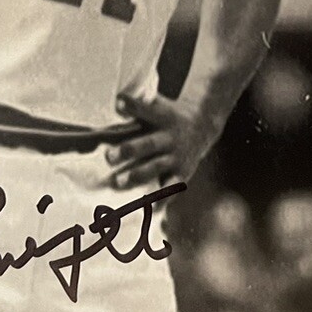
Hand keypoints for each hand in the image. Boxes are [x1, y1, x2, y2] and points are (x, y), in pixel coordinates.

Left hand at [106, 93, 221, 188]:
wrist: (203, 126)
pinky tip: (148, 209)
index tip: (119, 101)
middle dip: (129, 150)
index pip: (148, 107)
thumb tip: (116, 104)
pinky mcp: (183, 173)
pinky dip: (160, 199)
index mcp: (165, 116)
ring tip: (119, 182)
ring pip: (156, 167)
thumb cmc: (168, 116)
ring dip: (136, 175)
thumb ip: (138, 108)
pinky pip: (171, 188)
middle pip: (149, 143)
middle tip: (109, 157)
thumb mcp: (158, 107)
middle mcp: (171, 137)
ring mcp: (178, 156)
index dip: (134, 104)